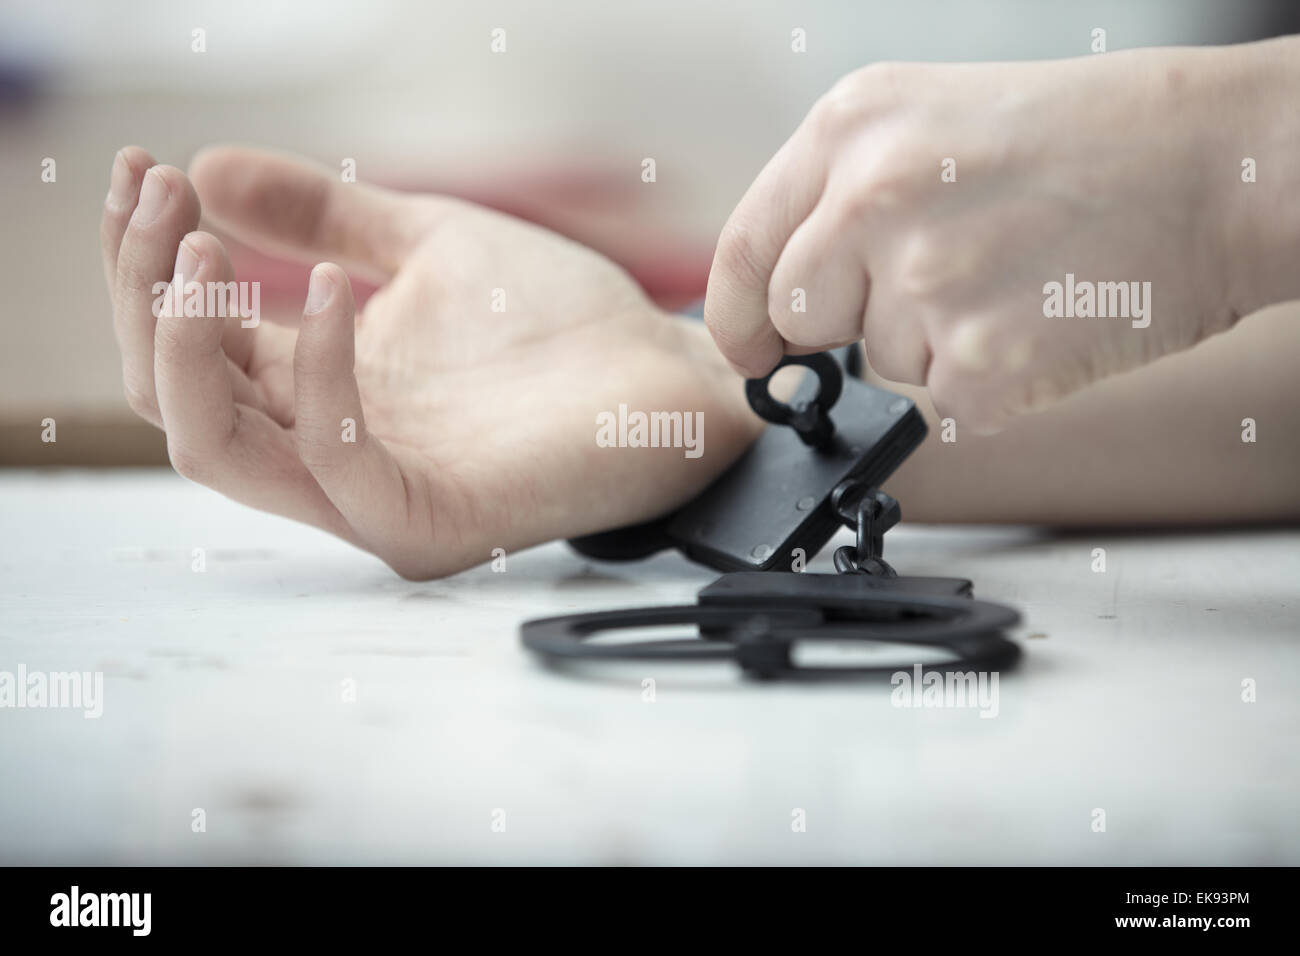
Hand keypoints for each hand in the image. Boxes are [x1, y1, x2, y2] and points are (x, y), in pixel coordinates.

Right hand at [101, 146, 759, 577]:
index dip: (144, 259)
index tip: (142, 170)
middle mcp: (325, 447)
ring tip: (199, 246)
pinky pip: (334, 460)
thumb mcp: (427, 243)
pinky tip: (333, 287)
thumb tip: (209, 166)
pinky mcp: (426, 518)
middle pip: (172, 398)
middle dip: (145, 293)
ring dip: (184, 342)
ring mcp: (370, 493)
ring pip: (214, 448)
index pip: (186, 342)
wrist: (670, 371)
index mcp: (317, 385)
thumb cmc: (560, 320)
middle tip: (160, 200)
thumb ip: (324, 216)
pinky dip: (319, 367)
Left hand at [704, 46, 1265, 432]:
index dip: (739, 314)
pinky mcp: (978, 363)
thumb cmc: (1083, 142)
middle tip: (940, 279)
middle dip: (850, 321)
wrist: (1212, 167)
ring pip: (882, 362)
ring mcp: (923, 285)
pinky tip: (1039, 318)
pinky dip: (991, 380)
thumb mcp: (930, 119)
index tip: (753, 342)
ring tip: (1014, 276)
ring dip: (937, 342)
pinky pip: (945, 401)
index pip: (742, 253)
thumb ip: (838, 196)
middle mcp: (871, 201)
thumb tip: (781, 288)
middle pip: (797, 318)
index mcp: (849, 131)